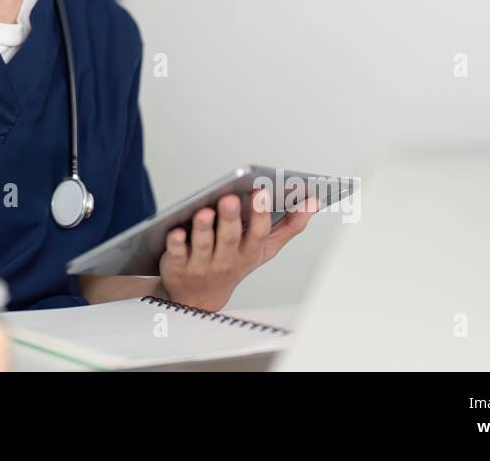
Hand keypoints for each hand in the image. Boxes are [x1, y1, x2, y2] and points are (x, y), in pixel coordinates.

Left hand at [158, 189, 319, 311]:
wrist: (199, 297)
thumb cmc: (233, 264)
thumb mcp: (264, 249)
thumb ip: (289, 226)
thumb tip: (313, 201)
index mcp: (249, 252)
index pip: (258, 234)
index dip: (261, 214)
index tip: (262, 192)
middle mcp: (226, 259)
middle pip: (229, 238)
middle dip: (231, 218)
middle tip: (230, 198)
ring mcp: (201, 263)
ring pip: (202, 245)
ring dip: (203, 229)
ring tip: (205, 212)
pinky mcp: (177, 264)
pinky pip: (176, 254)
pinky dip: (176, 243)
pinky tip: (176, 230)